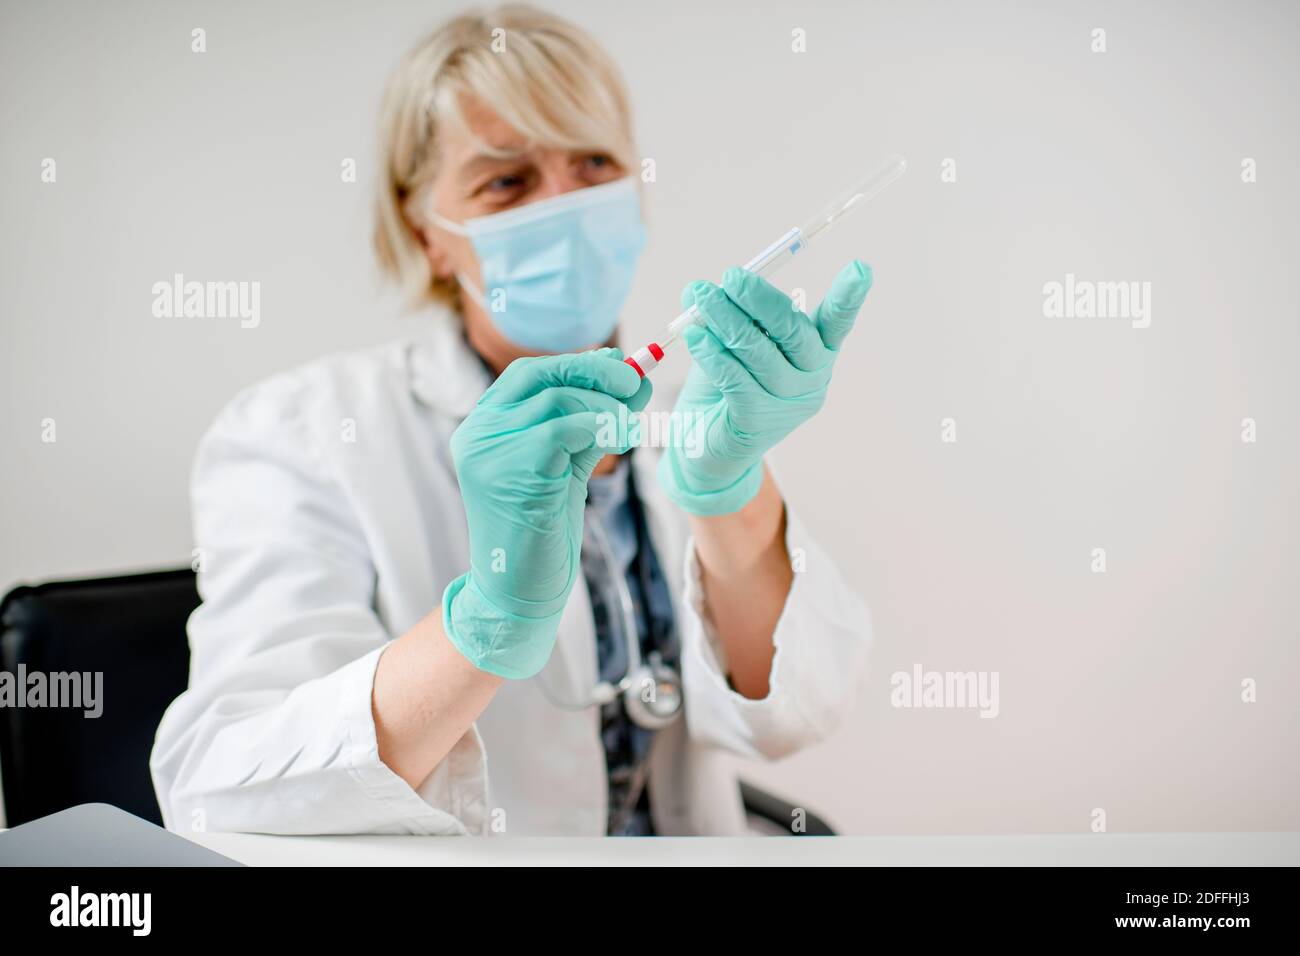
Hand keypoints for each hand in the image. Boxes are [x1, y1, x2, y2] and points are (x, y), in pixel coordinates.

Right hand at [444, 349, 650, 677]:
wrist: (518, 591)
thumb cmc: (542, 531)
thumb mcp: (563, 465)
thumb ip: (588, 423)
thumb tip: (632, 379)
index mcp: (484, 428)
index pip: (530, 374)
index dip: (578, 364)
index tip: (621, 366)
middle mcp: (478, 433)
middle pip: (540, 376)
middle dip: (595, 372)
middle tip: (636, 383)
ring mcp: (488, 451)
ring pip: (557, 400)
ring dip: (605, 406)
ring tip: (631, 427)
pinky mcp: (509, 472)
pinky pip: (562, 430)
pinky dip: (600, 428)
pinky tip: (620, 441)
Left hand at [658, 261, 871, 514]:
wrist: (707, 446)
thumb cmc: (728, 384)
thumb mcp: (740, 344)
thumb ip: (742, 318)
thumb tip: (721, 287)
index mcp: (817, 352)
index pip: (837, 322)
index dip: (849, 297)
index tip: (861, 268)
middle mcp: (812, 378)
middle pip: (792, 330)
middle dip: (759, 298)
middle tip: (731, 276)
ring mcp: (787, 404)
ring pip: (756, 351)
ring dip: (724, 318)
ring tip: (700, 295)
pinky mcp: (757, 421)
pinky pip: (733, 378)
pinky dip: (711, 353)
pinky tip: (694, 335)